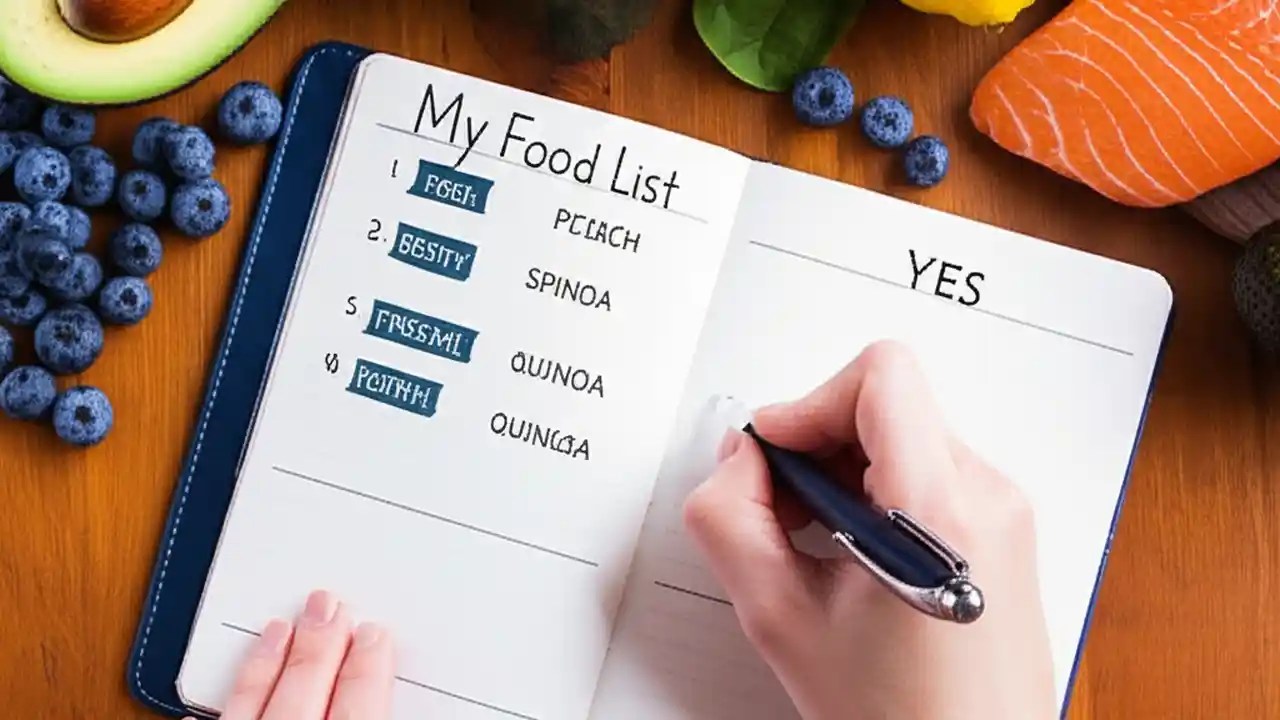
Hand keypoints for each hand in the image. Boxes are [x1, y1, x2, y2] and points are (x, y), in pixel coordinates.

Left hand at [190, 590, 394, 719]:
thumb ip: (378, 712)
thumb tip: (395, 699)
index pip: (358, 704)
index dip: (369, 665)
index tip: (373, 634)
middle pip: (305, 687)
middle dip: (319, 642)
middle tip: (327, 605)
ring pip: (250, 699)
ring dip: (267, 660)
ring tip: (278, 627)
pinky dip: (214, 706)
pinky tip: (215, 691)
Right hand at [683, 341, 1056, 719]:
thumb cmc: (904, 718)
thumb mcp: (781, 619)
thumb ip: (731, 520)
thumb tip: (739, 459)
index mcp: (941, 507)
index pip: (881, 375)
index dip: (808, 403)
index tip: (774, 454)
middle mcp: (988, 496)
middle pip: (886, 402)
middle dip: (816, 444)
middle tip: (781, 510)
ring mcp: (1002, 513)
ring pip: (902, 436)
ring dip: (842, 473)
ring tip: (815, 543)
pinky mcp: (1001, 531)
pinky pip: (926, 473)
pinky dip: (874, 495)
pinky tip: (850, 555)